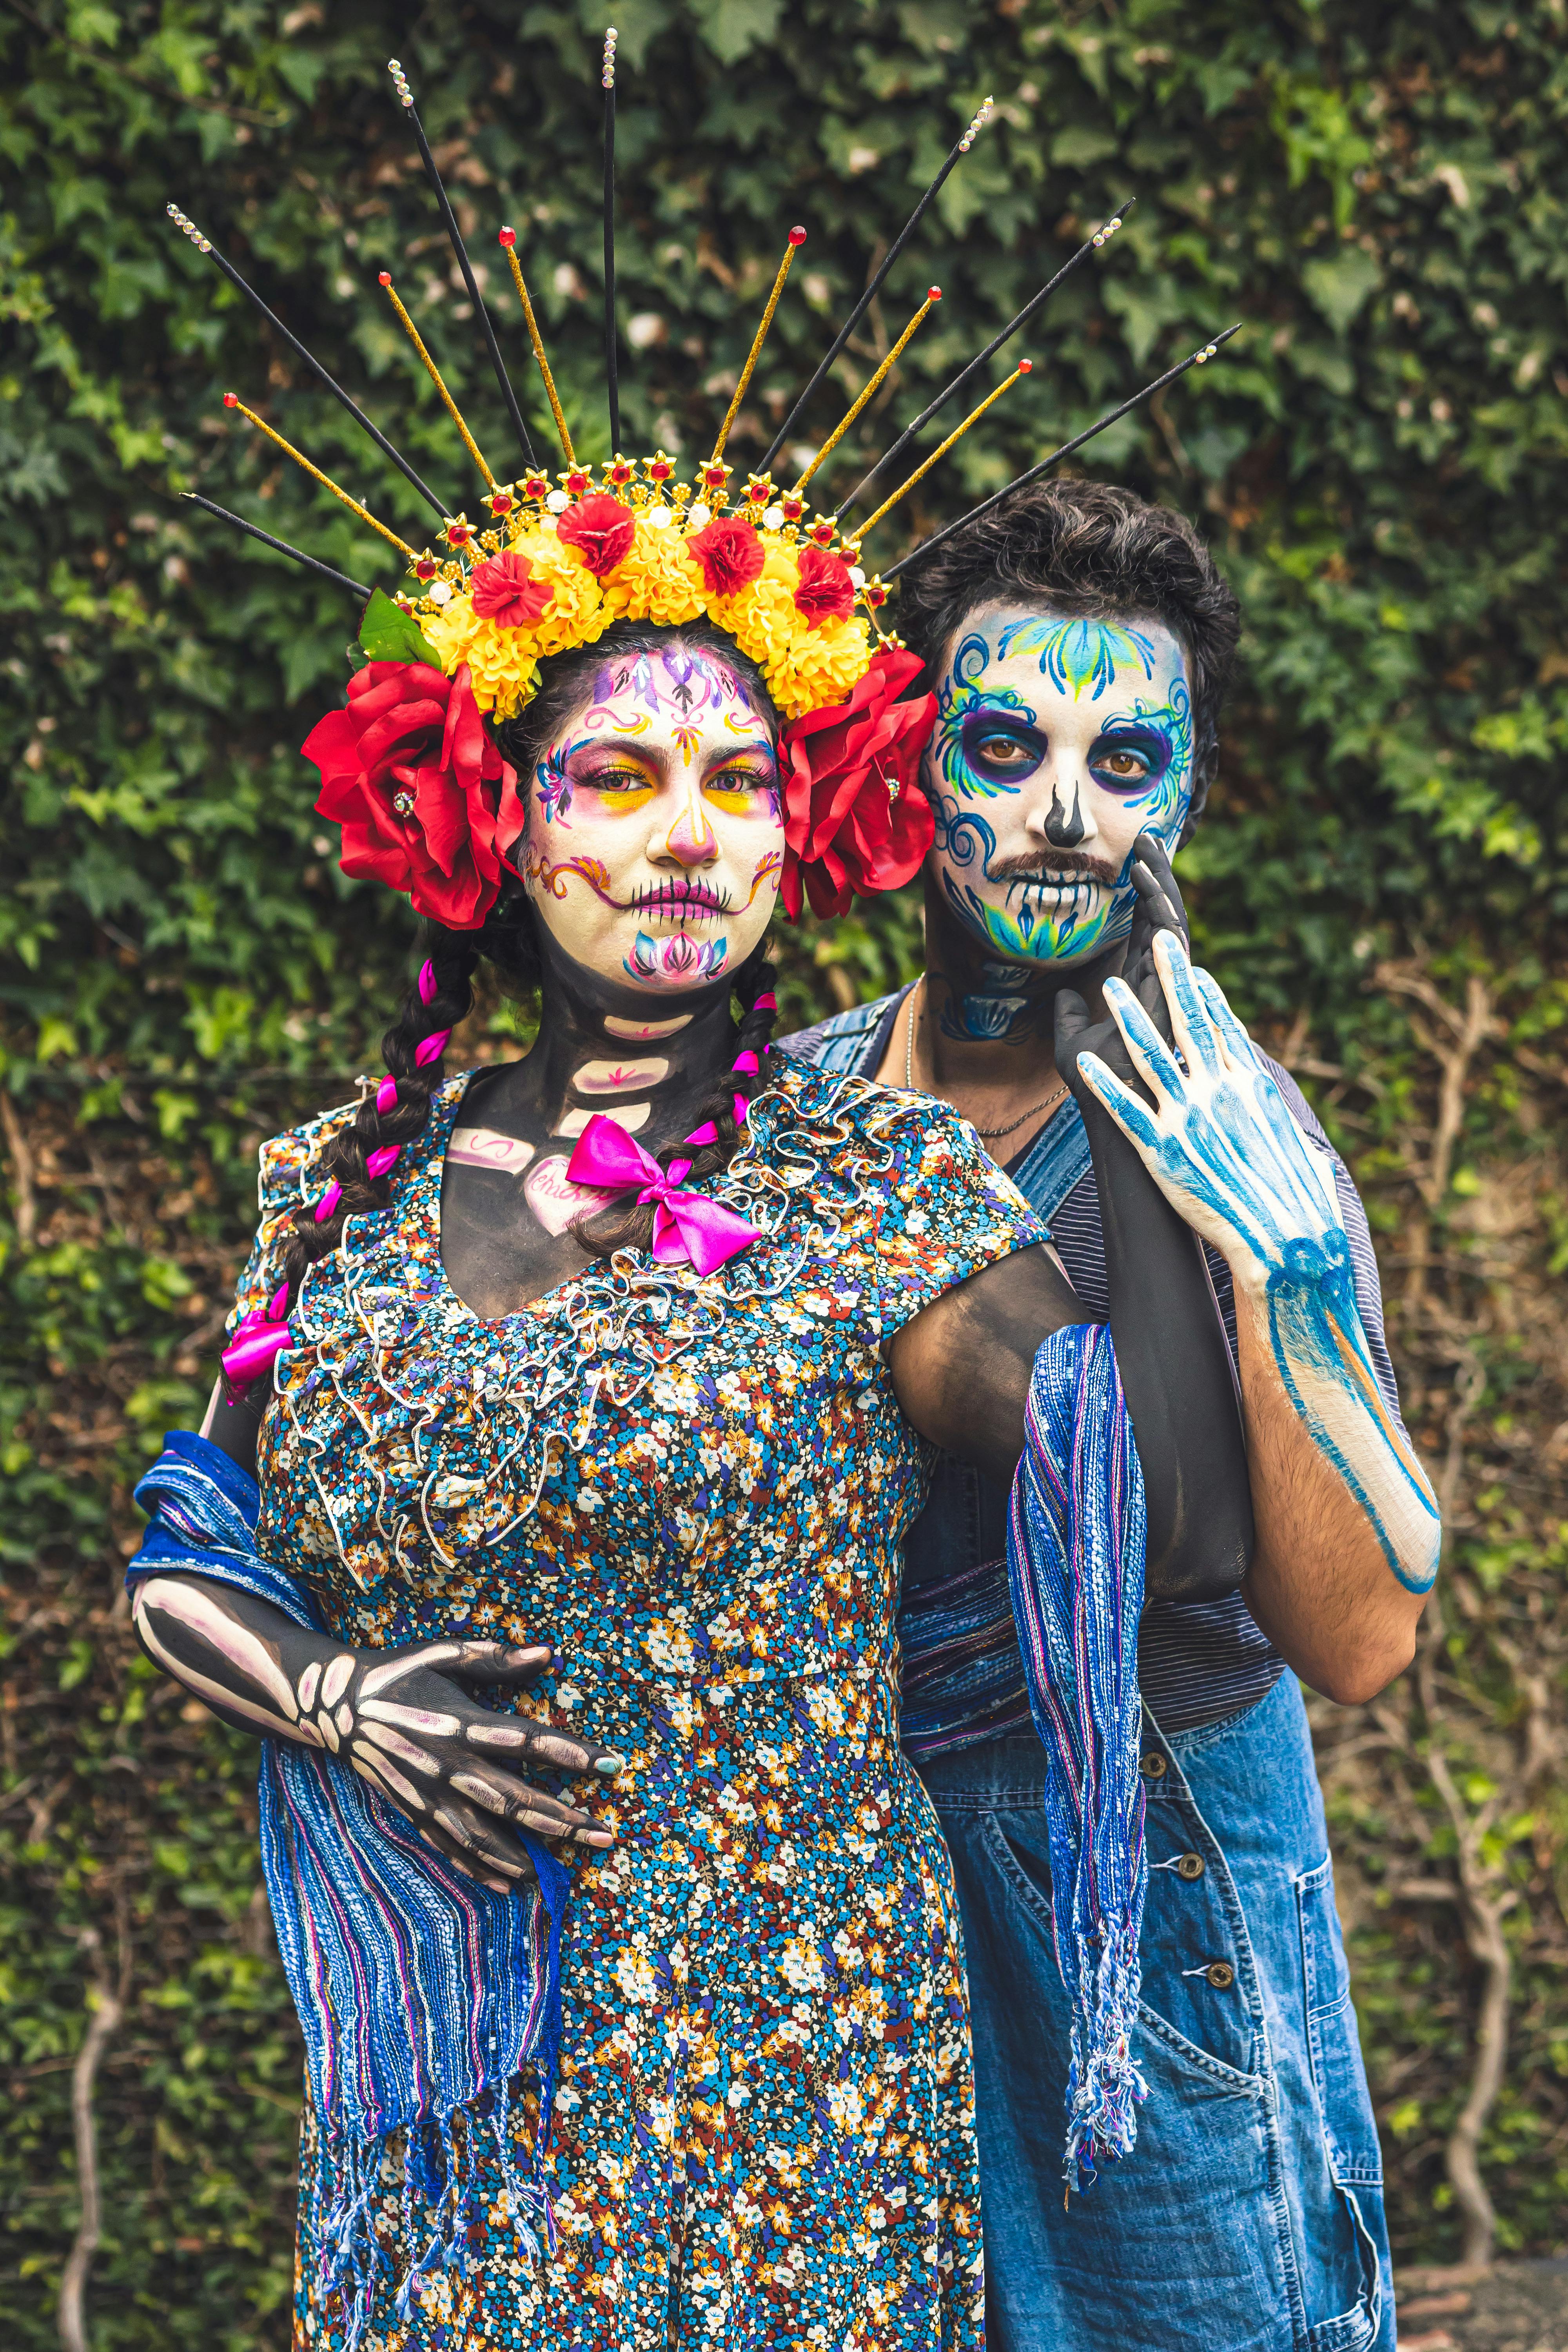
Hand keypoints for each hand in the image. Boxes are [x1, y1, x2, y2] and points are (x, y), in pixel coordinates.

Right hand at [131, 1571, 623, 1897]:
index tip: (612, 1762)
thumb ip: (496, 1659)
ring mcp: (430, 1794)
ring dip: (529, 1852)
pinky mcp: (414, 1810)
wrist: (334, 1705)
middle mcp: (450, 1766)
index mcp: (463, 1723)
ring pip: (487, 1834)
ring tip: (565, 1868)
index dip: (572, 1753)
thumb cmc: (398, 1671)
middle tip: (606, 1833)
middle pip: (518, 1799)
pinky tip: (508, 1885)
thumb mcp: (445, 1653)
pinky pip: (451, 1847)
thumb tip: (547, 1653)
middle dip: (565, 1819)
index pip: (531, 1742)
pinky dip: (480, 1868)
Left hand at [1055, 831, 1189, 1112]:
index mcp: (1141, 989)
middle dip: (1159, 878)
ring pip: (1171, 928)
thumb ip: (1071, 1017)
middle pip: (1163, 920)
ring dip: (1160, 888)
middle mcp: (1159, 984)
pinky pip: (1170, 949)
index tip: (1133, 861)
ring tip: (1149, 853)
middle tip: (1149, 839)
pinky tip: (1150, 887)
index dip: (1141, 895)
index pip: (1144, 931)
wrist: (1116, 1117)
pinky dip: (1161, 916)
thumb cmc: (1098, 1092)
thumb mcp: (1073, 1047)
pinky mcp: (1171, 998)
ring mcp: (1168, 990)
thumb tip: (1065, 996)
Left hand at [1071, 927, 1343, 1291]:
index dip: (1207, 997)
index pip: (1226, 1030)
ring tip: (1112, 987)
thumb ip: (1287, 1132)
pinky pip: (1125, 1109)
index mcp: (1252, 1089)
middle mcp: (1220, 1093)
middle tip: (1156, 941)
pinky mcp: (1162, 1150)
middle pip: (1190, 1024)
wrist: (1286, 1241)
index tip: (1194, 969)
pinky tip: (1085, 1063)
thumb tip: (1292, 1130)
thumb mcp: (1300, 1153)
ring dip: (1129, 1017)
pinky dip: (1104, 1084)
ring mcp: (1189, 1118)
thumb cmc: (1300, 1206)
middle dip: (1172, 978)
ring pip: (1151, 1055)